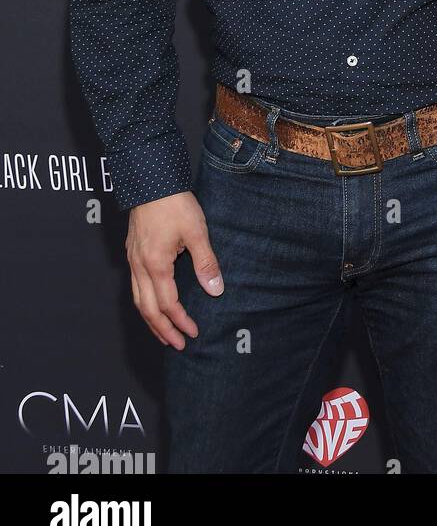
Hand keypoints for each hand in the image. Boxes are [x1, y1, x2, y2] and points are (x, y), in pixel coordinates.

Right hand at [126, 191, 223, 348]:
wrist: (152, 180)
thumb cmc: (175, 203)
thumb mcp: (197, 232)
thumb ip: (206, 263)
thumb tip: (215, 290)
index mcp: (156, 265)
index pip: (167, 305)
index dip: (181, 322)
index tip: (193, 333)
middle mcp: (139, 266)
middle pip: (147, 309)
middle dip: (162, 330)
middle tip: (178, 345)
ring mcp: (133, 260)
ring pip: (138, 300)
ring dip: (151, 320)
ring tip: (164, 333)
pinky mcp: (133, 252)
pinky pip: (136, 287)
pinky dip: (145, 302)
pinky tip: (154, 303)